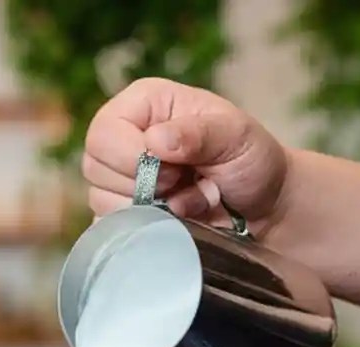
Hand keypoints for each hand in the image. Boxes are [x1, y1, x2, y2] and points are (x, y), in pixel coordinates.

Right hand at [83, 77, 290, 235]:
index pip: (103, 132)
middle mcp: (123, 137)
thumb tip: (155, 141)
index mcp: (143, 104)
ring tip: (186, 198)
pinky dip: (146, 230)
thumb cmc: (251, 160)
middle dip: (143, 186)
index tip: (175, 168)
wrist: (264, 206)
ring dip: (150, 209)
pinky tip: (175, 219)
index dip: (132, 157)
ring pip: (101, 201)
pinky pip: (110, 228)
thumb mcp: (237, 136)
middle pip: (94, 168)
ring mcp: (118, 178)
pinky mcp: (121, 213)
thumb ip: (199, 133)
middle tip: (183, 182)